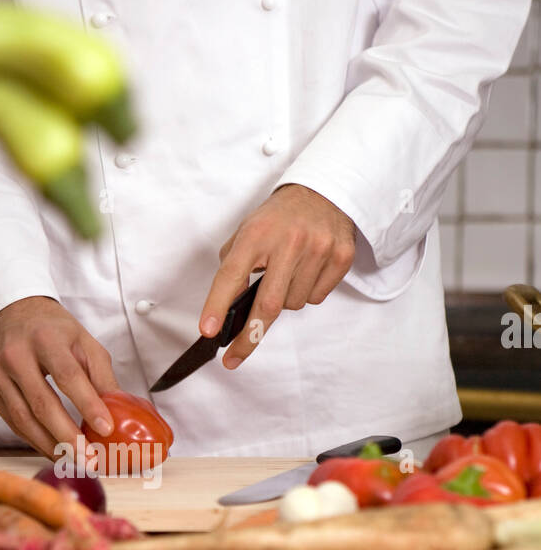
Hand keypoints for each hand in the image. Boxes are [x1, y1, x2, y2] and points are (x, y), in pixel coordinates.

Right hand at [0, 296, 118, 456]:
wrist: (10, 313)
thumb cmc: (51, 329)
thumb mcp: (83, 341)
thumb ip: (101, 375)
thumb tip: (117, 411)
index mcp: (45, 338)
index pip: (67, 375)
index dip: (87, 404)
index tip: (106, 428)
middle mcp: (16, 355)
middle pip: (42, 403)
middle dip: (67, 437)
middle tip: (89, 460)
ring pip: (23, 419)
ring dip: (50, 446)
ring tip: (75, 461)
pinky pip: (13, 422)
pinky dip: (35, 440)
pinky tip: (54, 450)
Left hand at [199, 184, 355, 367]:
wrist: (324, 191)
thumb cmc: (279, 218)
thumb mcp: (248, 231)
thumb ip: (236, 266)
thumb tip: (225, 309)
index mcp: (257, 233)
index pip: (232, 275)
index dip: (217, 305)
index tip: (208, 331)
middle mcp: (289, 241)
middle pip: (268, 304)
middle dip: (249, 337)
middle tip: (234, 358)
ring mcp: (318, 249)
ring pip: (293, 305)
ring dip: (284, 301)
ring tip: (287, 275)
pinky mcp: (341, 258)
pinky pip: (316, 298)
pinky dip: (307, 293)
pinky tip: (307, 271)